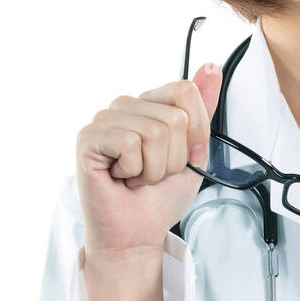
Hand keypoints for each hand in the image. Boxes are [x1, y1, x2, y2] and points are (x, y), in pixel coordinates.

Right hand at [76, 63, 222, 258]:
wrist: (138, 232)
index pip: (185, 91)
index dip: (195, 131)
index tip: (184, 156)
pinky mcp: (88, 138)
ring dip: (154, 168)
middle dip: (174, 158)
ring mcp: (104, 120)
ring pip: (155, 132)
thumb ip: (202, 109)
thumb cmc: (160, 196)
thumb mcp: (194, 150)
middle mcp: (125, 106)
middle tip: (153, 173)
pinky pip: (130, 144)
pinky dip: (134, 171)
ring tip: (137, 177)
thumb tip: (211, 68)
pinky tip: (120, 178)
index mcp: (150, 105)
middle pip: (174, 117)